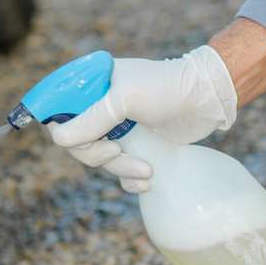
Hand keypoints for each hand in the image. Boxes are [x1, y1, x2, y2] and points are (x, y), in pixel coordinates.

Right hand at [47, 44, 237, 191]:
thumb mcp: (125, 98)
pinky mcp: (136, 144)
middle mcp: (101, 105)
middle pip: (78, 142)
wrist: (207, 98)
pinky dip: (130, 178)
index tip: (85, 139)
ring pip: (100, 159)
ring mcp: (118, 126)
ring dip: (120, 169)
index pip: (60, 111)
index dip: (66, 130)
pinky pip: (120, 169)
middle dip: (98, 155)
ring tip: (147, 171)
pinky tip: (147, 180)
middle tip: (119, 152)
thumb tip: (59, 139)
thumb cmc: (166, 88)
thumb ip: (92, 119)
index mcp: (93, 84)